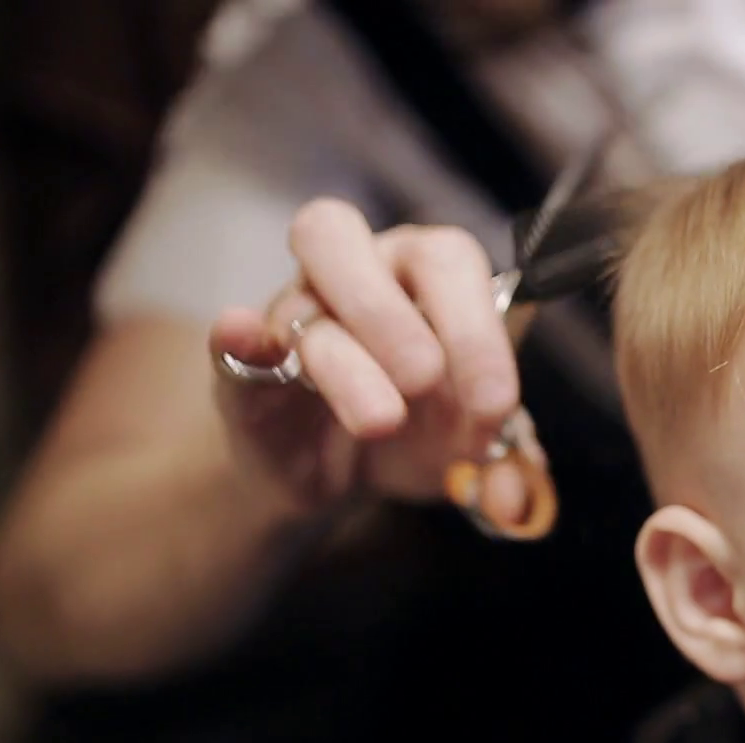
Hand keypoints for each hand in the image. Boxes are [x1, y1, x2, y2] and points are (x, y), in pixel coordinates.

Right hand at [209, 198, 542, 525]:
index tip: (494, 402)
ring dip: (345, 364)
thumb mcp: (472, 449)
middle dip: (391, 312)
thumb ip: (505, 464)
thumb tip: (513, 499)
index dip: (474, 326)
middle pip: (347, 240)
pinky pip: (231, 339)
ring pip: (302, 308)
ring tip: (381, 421)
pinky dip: (236, 335)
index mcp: (422, 275)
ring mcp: (290, 315)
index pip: (446, 259)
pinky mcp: (243, 368)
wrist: (343, 478)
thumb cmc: (420, 433)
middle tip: (424, 379)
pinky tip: (243, 336)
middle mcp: (353, 275)